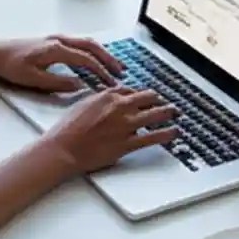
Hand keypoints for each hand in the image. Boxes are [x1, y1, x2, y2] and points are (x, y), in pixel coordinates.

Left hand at [0, 35, 125, 91]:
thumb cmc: (10, 66)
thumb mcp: (33, 80)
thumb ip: (58, 83)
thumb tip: (79, 85)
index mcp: (56, 49)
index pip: (86, 60)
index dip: (101, 71)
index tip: (111, 82)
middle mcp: (59, 40)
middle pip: (91, 46)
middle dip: (108, 58)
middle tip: (121, 71)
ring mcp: (55, 39)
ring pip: (86, 42)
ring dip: (101, 53)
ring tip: (113, 65)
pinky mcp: (52, 41)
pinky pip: (78, 43)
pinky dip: (91, 50)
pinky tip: (93, 59)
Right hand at [41, 86, 178, 173]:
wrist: (63, 148)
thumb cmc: (67, 129)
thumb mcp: (82, 104)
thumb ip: (99, 99)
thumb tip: (108, 98)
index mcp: (107, 96)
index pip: (131, 90)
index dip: (140, 94)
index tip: (145, 97)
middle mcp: (119, 107)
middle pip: (148, 98)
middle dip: (158, 100)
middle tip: (164, 102)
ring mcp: (125, 125)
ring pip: (155, 114)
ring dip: (168, 112)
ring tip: (175, 112)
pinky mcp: (127, 144)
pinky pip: (153, 137)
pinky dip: (166, 134)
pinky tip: (174, 132)